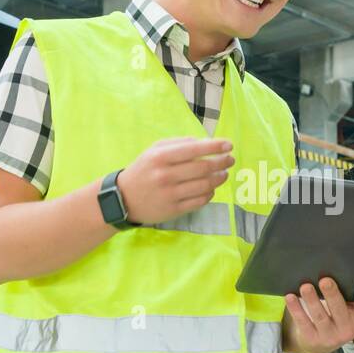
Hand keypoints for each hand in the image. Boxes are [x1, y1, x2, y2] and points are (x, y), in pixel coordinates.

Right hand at [116, 137, 234, 224]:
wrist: (124, 198)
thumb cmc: (144, 170)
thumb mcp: (155, 150)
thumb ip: (179, 143)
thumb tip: (207, 142)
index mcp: (161, 157)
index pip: (194, 149)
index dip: (215, 147)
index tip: (229, 145)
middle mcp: (166, 175)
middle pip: (203, 168)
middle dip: (222, 163)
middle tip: (230, 160)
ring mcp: (170, 194)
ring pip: (205, 185)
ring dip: (219, 179)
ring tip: (223, 174)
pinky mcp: (174, 210)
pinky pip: (200, 201)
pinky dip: (210, 193)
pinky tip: (211, 188)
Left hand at [284, 276, 353, 352]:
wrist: (321, 344)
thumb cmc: (337, 317)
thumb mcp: (349, 310)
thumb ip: (350, 295)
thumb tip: (341, 267)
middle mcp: (347, 330)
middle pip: (339, 310)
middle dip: (332, 294)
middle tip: (325, 280)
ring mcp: (329, 337)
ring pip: (319, 316)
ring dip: (312, 300)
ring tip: (305, 286)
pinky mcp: (312, 339)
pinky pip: (303, 322)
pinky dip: (296, 309)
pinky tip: (290, 297)